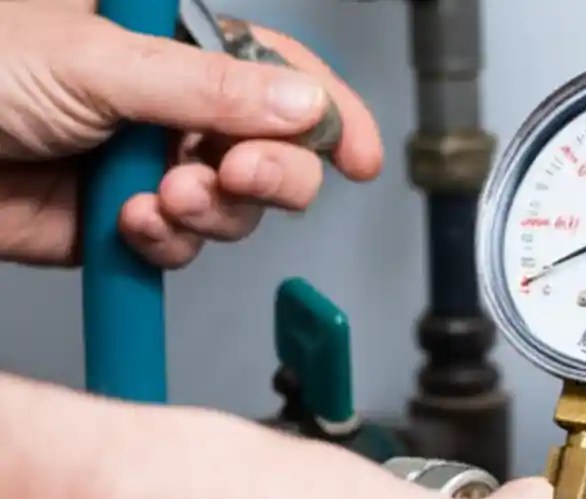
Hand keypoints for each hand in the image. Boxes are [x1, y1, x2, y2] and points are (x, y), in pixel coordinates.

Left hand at [0, 2, 382, 267]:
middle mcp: (172, 106)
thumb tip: (304, 103)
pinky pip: (183, 244)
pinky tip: (130, 221)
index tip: (361, 156)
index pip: (281, 70)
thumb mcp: (102, 62)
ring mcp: (151, 165)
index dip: (331, 112)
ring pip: (235, 205)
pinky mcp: (125, 222)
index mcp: (175, 45)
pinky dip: (165, 240)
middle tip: (240, 174)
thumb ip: (211, 88)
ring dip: (209, 208)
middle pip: (276, 147)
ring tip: (162, 196)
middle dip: (268, 170)